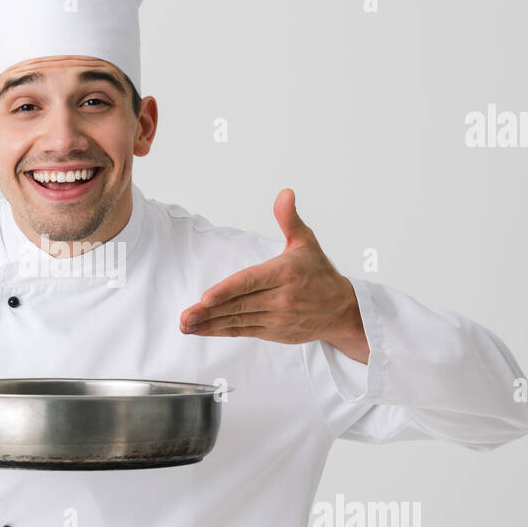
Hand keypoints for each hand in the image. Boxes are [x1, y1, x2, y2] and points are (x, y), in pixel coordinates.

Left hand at [178, 189, 368, 361]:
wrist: (342, 311)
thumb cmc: (320, 274)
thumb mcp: (306, 242)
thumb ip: (289, 219)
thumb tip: (284, 193)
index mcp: (285, 273)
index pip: (251, 281)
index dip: (227, 290)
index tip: (205, 297)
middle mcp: (281, 298)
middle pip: (239, 305)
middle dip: (209, 312)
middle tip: (184, 317)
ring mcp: (277, 318)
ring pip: (238, 321)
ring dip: (210, 325)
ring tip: (186, 325)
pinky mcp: (274, 333)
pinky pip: (243, 332)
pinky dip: (222, 332)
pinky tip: (202, 330)